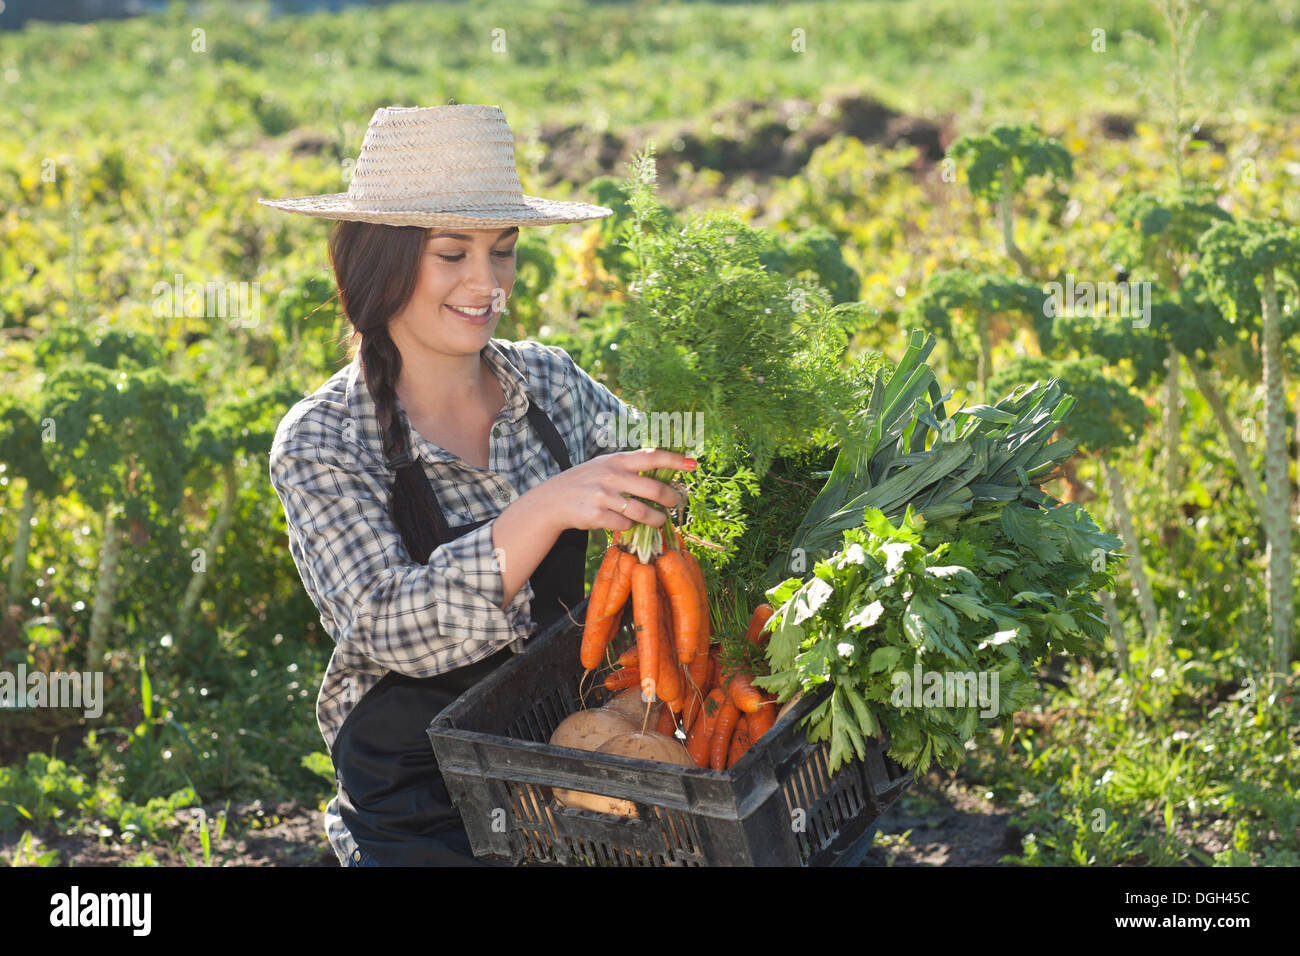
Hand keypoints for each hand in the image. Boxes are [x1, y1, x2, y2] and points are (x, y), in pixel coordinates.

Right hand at [528, 447, 695, 537]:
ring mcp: (604, 496)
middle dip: (671, 499)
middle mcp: (612, 476)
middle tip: (675, 504)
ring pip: (643, 512)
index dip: (676, 460)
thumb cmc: (586, 481)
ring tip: (659, 521)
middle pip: (655, 489)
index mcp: (618, 460)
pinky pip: (625, 525)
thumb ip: (631, 467)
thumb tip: (664, 472)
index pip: (652, 456)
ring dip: (657, 519)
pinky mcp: (597, 516)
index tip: (694, 464)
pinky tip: (627, 523)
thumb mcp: (606, 465)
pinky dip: (630, 527)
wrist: (553, 500)